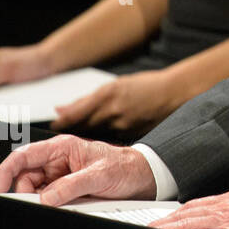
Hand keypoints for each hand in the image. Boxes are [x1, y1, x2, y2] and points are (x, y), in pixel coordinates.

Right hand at [0, 134, 156, 205]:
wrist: (144, 177)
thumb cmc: (125, 166)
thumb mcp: (99, 175)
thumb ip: (71, 186)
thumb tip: (46, 198)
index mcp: (62, 147)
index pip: (23, 155)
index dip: (6, 171)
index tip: (1, 188)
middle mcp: (58, 161)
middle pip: (26, 178)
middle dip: (28, 192)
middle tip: (39, 203)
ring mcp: (61, 177)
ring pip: (36, 192)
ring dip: (42, 201)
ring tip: (64, 203)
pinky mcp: (66, 190)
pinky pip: (50, 200)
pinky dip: (52, 206)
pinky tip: (66, 206)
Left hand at [51, 69, 182, 135]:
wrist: (175, 94)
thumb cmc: (146, 87)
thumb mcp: (115, 86)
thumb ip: (86, 100)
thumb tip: (61, 109)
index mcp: (107, 95)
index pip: (74, 114)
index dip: (60, 122)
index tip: (53, 126)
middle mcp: (112, 112)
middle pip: (81, 127)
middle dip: (70, 132)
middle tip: (61, 136)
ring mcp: (122, 125)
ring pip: (94, 135)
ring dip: (85, 137)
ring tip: (82, 139)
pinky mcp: (130, 135)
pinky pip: (110, 139)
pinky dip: (102, 140)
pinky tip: (101, 142)